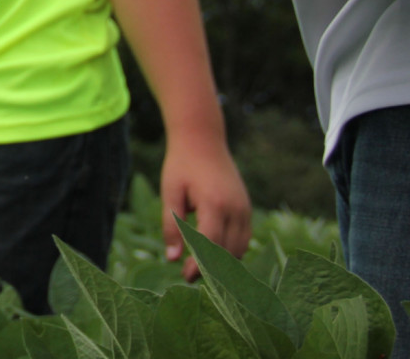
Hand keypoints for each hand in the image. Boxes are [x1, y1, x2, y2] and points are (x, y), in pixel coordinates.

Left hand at [158, 131, 252, 279]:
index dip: (199, 264)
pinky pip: (244, 237)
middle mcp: (235, 208)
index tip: (185, 276)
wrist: (203, 140)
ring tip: (200, 269)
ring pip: (239, 247)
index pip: (210, 244)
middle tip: (188, 277)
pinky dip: (232, 250)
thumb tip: (172, 258)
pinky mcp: (246, 207)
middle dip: (210, 268)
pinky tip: (214, 255)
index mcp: (214, 203)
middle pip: (227, 251)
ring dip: (223, 263)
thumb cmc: (181, 165)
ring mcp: (244, 208)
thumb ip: (171, 225)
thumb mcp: (170, 192)